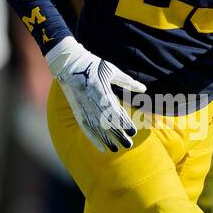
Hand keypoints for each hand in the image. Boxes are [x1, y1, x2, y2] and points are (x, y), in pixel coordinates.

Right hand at [46, 36, 145, 151]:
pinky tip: (101, 148)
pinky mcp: (77, 111)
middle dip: (118, 135)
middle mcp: (91, 102)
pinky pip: (85, 128)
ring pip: (96, 129)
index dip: (124, 123)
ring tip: (116, 149)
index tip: (133, 132)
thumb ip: (127, 82)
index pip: (115, 113)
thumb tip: (144, 88)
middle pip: (106, 124)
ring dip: (106, 140)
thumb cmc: (93, 65)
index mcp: (101, 92)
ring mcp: (83, 108)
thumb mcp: (112, 70)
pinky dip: (93, 139)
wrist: (68, 63)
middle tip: (128, 144)